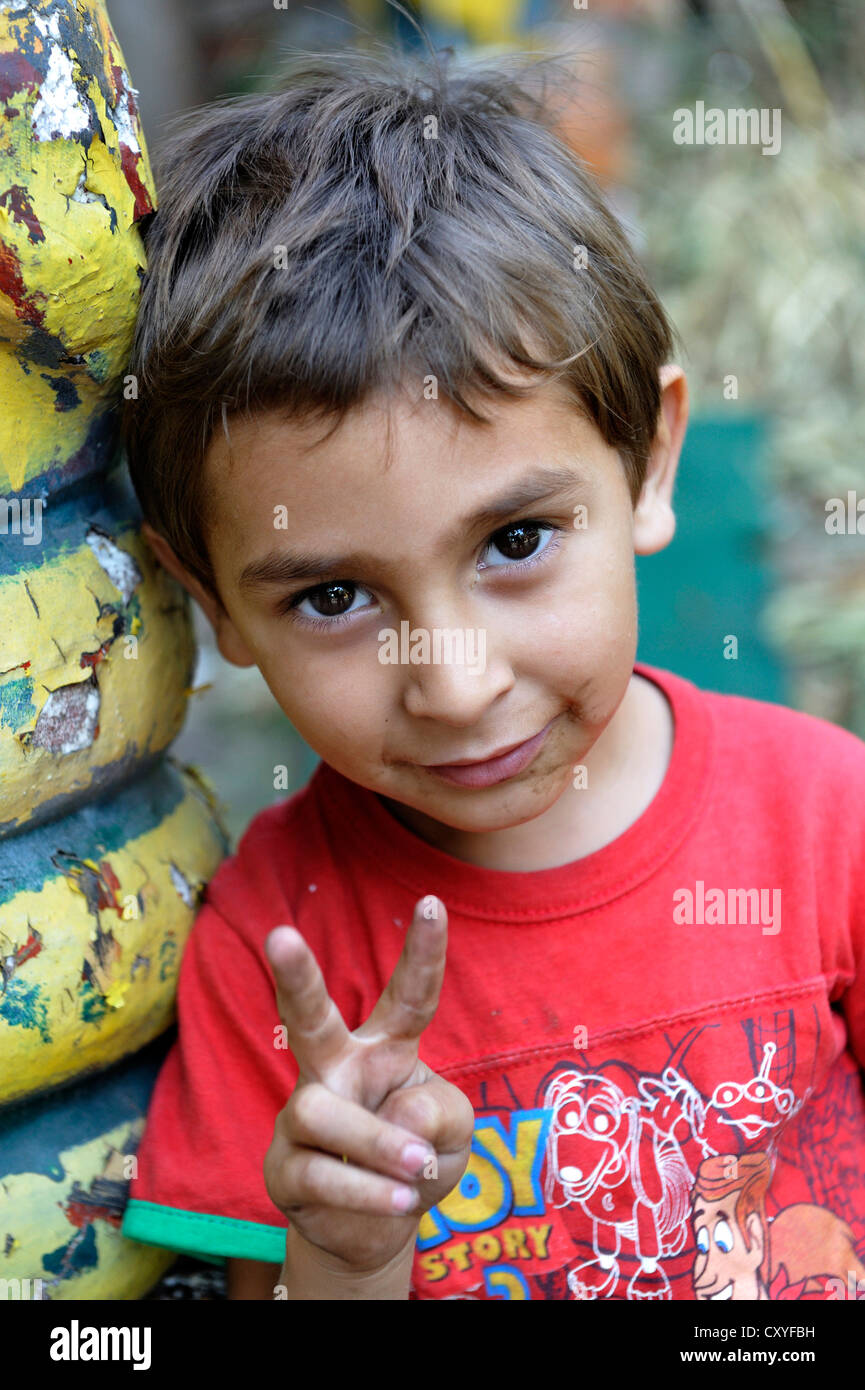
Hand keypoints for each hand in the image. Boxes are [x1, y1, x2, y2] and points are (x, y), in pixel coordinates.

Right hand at [263, 896, 473, 1273]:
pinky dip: (367, 1191)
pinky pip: (319, 1172)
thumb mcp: (456, 1133)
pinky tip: (400, 1201)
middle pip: (309, 1016)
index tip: (433, 903)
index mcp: (386, 1047)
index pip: (408, 995)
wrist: (375, 1231)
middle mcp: (337, 1068)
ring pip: (322, 1111)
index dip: (423, 953)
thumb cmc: (418, 1160)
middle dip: (294, 976)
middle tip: (280, 934)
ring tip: (418, 1169)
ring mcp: (304, 1114)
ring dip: (377, 1144)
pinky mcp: (284, 1166)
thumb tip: (393, 1116)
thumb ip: (441, 1112)